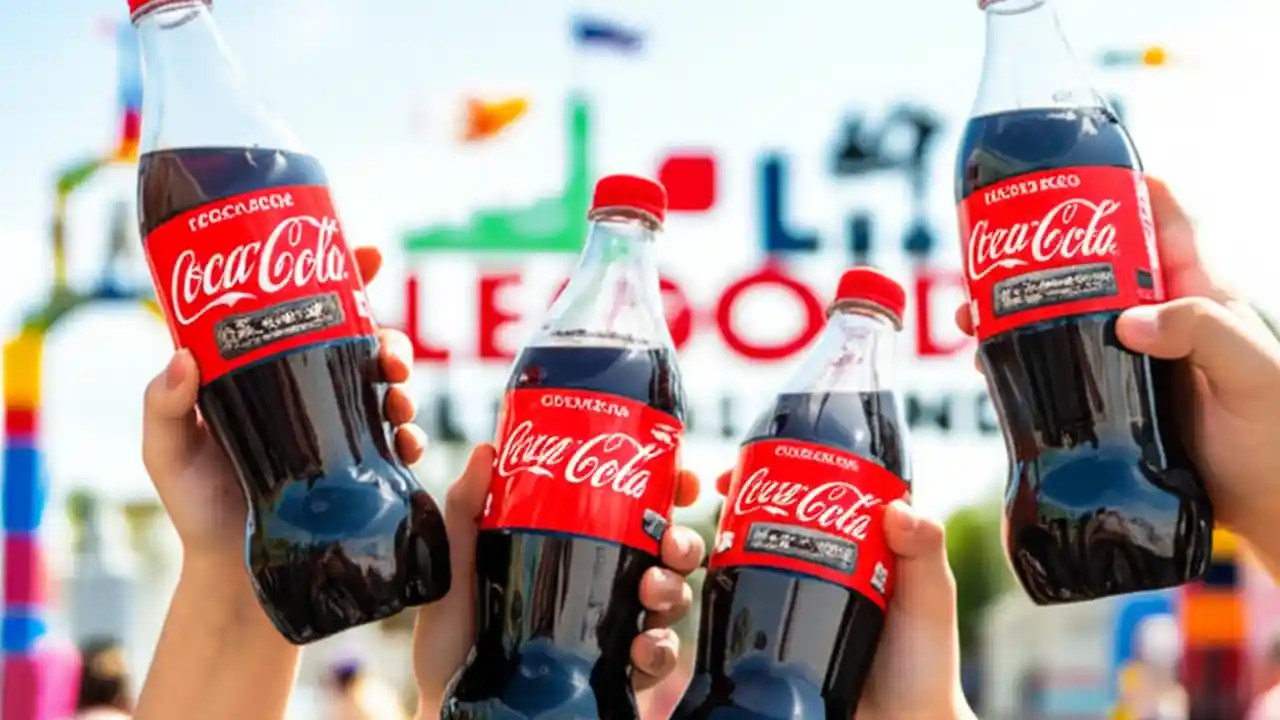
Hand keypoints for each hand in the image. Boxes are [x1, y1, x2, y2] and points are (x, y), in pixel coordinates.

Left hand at [141, 246, 425, 568]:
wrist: (238, 576)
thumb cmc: (196, 508)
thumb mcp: (166, 452)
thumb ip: (165, 406)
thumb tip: (184, 358)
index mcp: (265, 372)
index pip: (306, 309)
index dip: (341, 275)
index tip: (367, 255)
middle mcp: (308, 391)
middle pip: (362, 343)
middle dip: (390, 338)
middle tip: (390, 355)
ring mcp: (341, 428)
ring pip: (387, 385)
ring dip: (404, 383)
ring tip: (399, 399)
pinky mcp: (364, 465)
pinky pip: (401, 439)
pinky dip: (412, 435)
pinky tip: (407, 443)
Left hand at [413, 448, 704, 709]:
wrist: (451, 698)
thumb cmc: (454, 631)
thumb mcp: (459, 562)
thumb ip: (468, 508)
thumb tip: (487, 450)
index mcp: (582, 548)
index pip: (640, 513)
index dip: (671, 493)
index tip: (683, 481)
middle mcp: (607, 585)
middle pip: (670, 554)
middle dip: (684, 543)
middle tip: (669, 543)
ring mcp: (617, 629)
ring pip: (673, 601)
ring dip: (675, 590)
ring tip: (652, 588)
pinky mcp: (618, 674)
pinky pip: (658, 658)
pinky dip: (659, 649)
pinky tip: (640, 646)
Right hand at [711, 474, 973, 719]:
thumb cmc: (922, 667)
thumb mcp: (930, 600)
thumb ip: (924, 553)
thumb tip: (897, 509)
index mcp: (861, 544)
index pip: (819, 488)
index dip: (786, 465)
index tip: (759, 458)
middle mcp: (823, 562)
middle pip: (773, 512)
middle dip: (743, 493)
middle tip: (722, 489)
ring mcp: (795, 594)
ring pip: (748, 549)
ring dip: (721, 533)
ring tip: (707, 529)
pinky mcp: (770, 630)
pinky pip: (736, 597)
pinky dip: (716, 580)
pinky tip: (703, 573)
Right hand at [954, 177, 1279, 552]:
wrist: (1268, 510)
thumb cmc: (1278, 438)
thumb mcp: (1252, 374)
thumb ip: (1201, 333)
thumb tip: (1127, 321)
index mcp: (1199, 293)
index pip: (1163, 217)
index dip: (1121, 185)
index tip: (1070, 170)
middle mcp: (1158, 317)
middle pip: (1089, 261)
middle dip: (1036, 248)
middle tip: (987, 250)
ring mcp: (1130, 358)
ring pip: (1061, 314)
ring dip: (1012, 307)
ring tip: (969, 314)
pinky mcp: (1108, 400)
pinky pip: (1054, 368)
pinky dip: (1015, 360)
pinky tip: (986, 364)